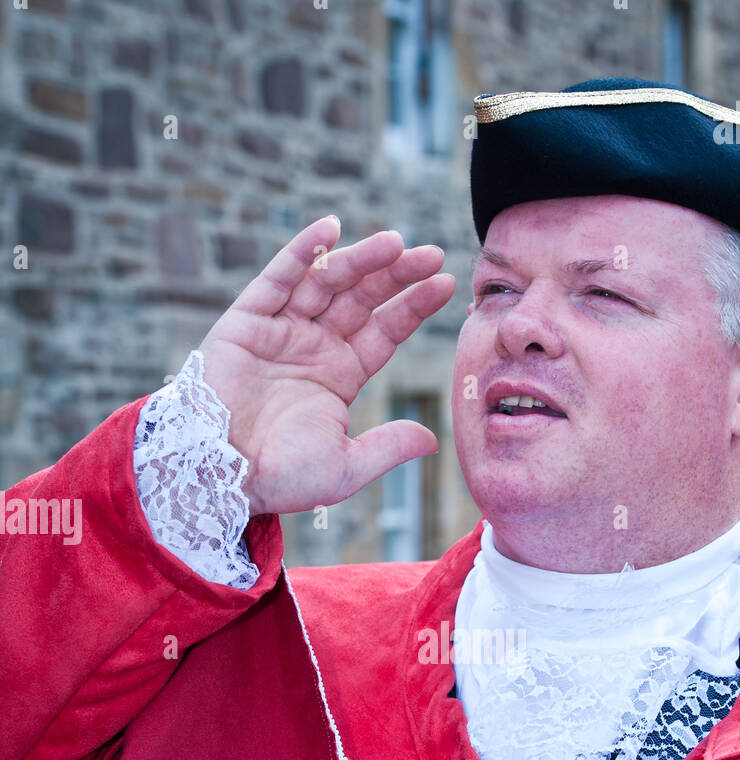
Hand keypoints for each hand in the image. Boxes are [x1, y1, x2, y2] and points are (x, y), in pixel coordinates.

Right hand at [197, 215, 454, 515]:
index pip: (384, 331)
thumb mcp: (346, 466)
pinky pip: (278, 277)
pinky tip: (330, 228)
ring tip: (395, 243)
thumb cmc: (280, 477)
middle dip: (395, 276)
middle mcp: (313, 346)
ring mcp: (281, 329)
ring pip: (327, 282)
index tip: (445, 284)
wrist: (219, 474)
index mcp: (339, 375)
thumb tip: (432, 440)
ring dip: (360, 259)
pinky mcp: (247, 320)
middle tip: (430, 254)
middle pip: (361, 299)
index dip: (413, 307)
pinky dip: (302, 252)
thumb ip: (389, 447)